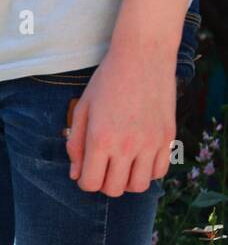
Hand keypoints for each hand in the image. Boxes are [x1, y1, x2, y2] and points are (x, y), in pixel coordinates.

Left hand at [68, 49, 176, 197]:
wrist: (142, 55)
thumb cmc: (107, 82)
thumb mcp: (82, 111)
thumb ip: (75, 146)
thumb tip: (76, 175)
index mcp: (100, 140)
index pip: (90, 184)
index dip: (86, 181)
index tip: (88, 169)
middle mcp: (126, 145)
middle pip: (114, 189)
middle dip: (105, 183)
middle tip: (105, 166)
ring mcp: (150, 142)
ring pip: (138, 186)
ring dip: (127, 180)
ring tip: (123, 164)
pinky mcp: (168, 136)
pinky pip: (159, 172)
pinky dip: (148, 171)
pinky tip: (141, 158)